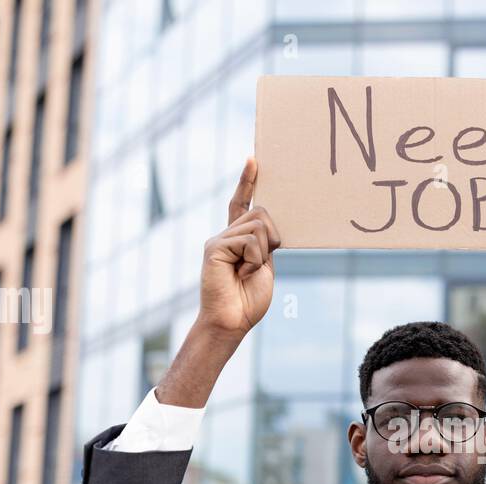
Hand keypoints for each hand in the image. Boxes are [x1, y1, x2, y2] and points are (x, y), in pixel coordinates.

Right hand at [198, 157, 280, 336]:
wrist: (231, 322)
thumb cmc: (248, 300)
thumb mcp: (263, 266)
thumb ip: (264, 243)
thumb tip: (268, 223)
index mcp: (238, 239)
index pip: (241, 204)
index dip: (247, 182)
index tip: (253, 160)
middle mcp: (225, 235)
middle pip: (261, 215)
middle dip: (271, 239)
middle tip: (258, 266)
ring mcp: (217, 240)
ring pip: (258, 227)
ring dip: (262, 253)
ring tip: (247, 272)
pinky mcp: (214, 247)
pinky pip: (249, 241)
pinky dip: (254, 259)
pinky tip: (242, 273)